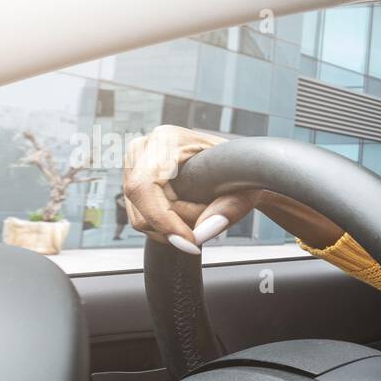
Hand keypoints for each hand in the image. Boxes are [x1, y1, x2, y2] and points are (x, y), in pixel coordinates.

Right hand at [122, 126, 340, 251]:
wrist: (236, 165)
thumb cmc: (241, 171)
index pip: (145, 185)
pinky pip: (142, 219)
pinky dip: (168, 228)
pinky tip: (191, 217)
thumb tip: (201, 233)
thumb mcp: (247, 187)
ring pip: (140, 218)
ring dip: (173, 229)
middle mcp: (143, 149)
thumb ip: (229, 208)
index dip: (163, 219)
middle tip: (208, 225)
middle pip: (143, 206)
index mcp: (166, 139)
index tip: (191, 241)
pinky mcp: (134, 184)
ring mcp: (133, 166)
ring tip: (203, 216)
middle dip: (177, 226)